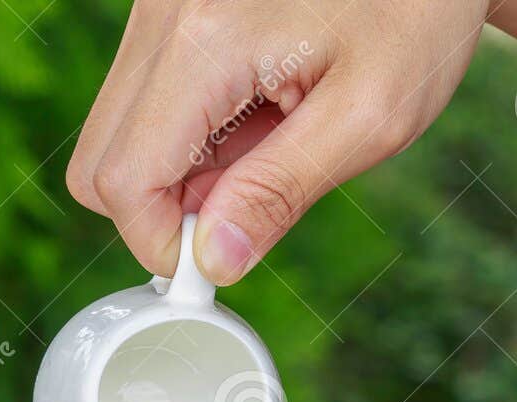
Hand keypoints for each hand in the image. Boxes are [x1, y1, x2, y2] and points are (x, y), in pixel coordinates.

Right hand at [66, 0, 489, 283]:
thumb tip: (215, 260)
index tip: (218, 261)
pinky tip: (256, 108)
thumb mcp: (370, 116)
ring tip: (267, 137)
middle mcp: (163, 14)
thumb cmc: (417, 10)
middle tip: (246, 202)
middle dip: (161, 208)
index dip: (161, 242)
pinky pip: (143, 100)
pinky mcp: (168, 8)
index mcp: (208, 40)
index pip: (123, 180)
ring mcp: (158, 5)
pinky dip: (189, 129)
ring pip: (116, 134)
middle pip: (100, 160)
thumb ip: (281, 192)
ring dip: (180, 168)